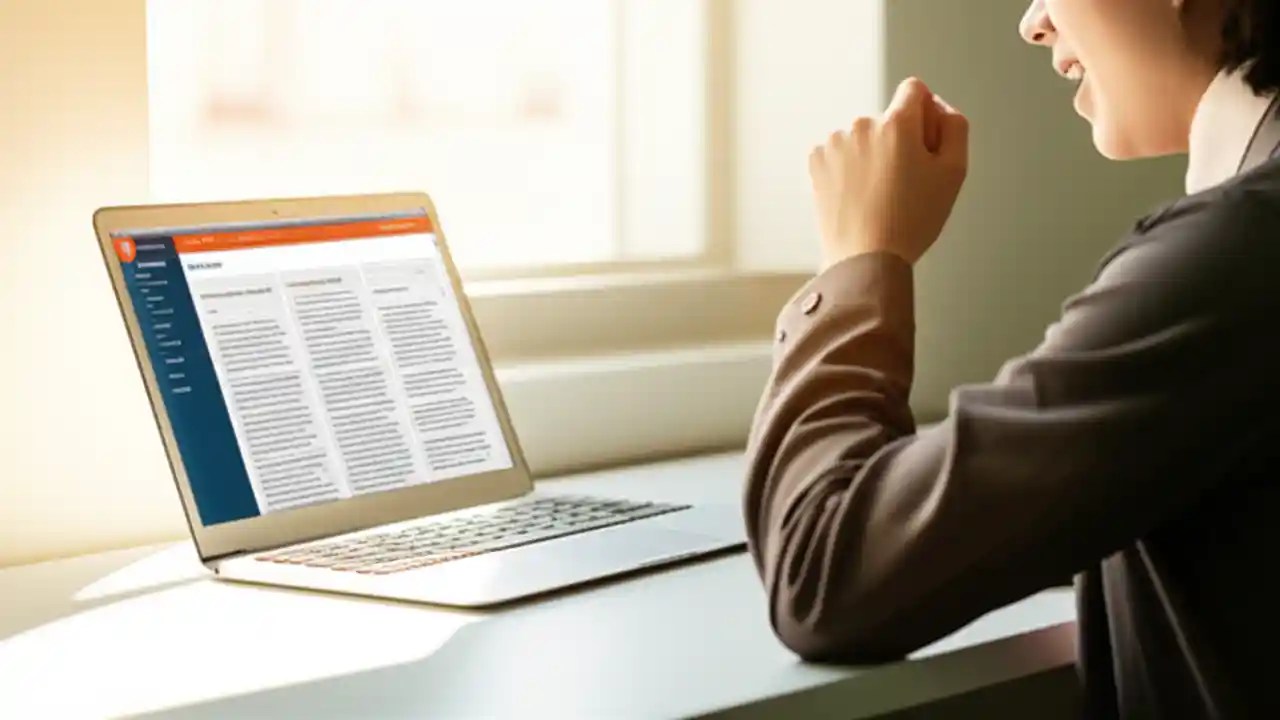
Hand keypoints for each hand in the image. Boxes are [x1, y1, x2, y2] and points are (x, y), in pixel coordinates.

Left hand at [809, 77, 969, 267]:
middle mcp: (862, 125)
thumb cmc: (912, 220)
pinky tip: (858, 197)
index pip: (915, 90)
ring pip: (864, 139)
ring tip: (880, 196)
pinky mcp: (816, 162)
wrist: (865, 259)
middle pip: (888, 119)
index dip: (926, 116)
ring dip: (873, 156)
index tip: (925, 146)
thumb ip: (954, 125)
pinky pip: (841, 155)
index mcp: (897, 123)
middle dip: (899, 142)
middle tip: (905, 185)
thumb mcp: (954, 171)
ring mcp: (835, 143)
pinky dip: (849, 170)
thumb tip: (937, 105)